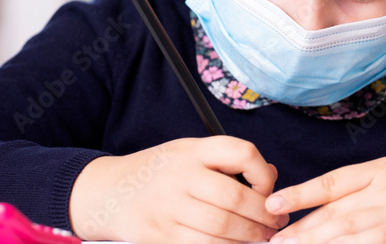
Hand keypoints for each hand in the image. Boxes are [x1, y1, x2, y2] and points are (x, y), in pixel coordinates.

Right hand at [69, 136, 288, 243]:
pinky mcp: (160, 236)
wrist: (110, 192)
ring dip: (248, 237)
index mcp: (192, 150)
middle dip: (262, 215)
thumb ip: (228, 161)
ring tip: (260, 238)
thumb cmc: (160, 172)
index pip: (241, 152)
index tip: (268, 189)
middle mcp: (180, 176)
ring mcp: (168, 208)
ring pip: (222, 228)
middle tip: (275, 223)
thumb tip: (271, 176)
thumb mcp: (190, 153)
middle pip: (235, 197)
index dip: (263, 173)